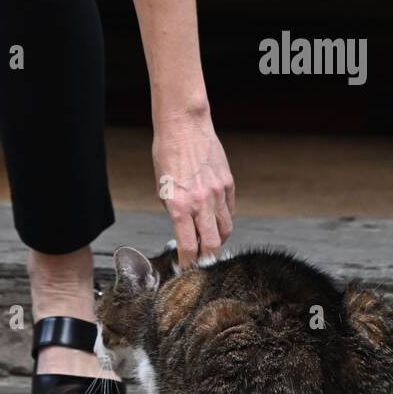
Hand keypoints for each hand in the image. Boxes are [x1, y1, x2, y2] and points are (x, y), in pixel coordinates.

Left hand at [152, 108, 234, 268]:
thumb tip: (183, 228)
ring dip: (218, 239)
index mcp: (180, 205)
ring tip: (209, 241)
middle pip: (212, 245)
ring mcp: (218, 193)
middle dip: (206, 258)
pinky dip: (224, 218)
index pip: (188, 247)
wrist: (184, 124)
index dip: (187, 263)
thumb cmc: (167, 151)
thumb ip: (173, 209)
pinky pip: (230, 210)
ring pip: (226, 229)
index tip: (185, 269)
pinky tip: (216, 218)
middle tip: (201, 262)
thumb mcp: (162, 185)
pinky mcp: (229, 183)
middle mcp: (201, 202)